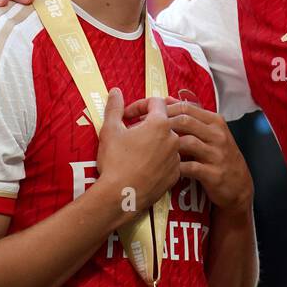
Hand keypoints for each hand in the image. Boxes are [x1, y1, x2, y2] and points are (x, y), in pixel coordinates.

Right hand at [95, 88, 181, 221]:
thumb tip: (116, 91)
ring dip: (155, 140)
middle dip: (148, 122)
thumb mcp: (110, 130)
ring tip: (137, 148)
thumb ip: (115, 108)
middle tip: (131, 131)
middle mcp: (174, 138)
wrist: (121, 195)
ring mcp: (177, 157)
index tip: (127, 116)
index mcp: (160, 123)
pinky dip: (160, 157)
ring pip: (168, 140)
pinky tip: (145, 163)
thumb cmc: (115, 161)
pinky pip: (170, 159)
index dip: (139, 105)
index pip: (156, 102)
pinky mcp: (176, 173)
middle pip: (164, 121)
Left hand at [123, 93, 251, 213]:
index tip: (141, 113)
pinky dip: (173, 167)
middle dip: (158, 124)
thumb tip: (167, 99)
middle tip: (138, 131)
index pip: (185, 106)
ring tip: (146, 149)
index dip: (160, 108)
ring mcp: (216, 154)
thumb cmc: (218, 157)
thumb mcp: (210, 133)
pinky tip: (161, 168)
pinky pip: (189, 167)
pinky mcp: (213, 173)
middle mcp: (217, 134)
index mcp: (214, 121)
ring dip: (164, 145)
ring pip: (186, 142)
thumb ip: (191, 117)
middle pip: (184, 121)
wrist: (238, 185)